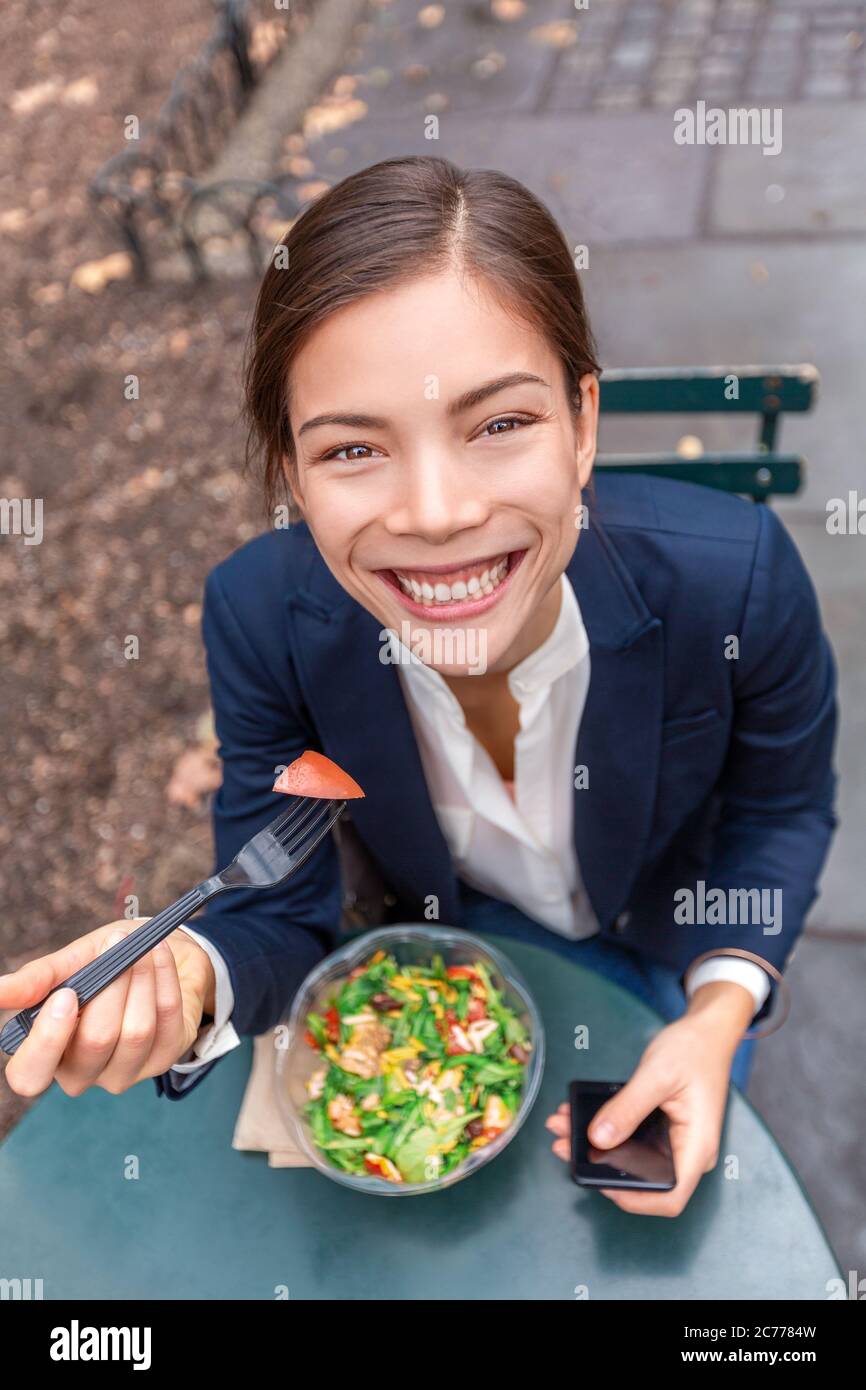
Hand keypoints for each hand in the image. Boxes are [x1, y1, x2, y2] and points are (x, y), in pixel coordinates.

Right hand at [1, 921, 215, 1099]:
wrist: (154, 955)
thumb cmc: (103, 963)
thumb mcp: (69, 963)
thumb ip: (37, 979)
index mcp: (47, 1052)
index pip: (30, 1075)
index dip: (47, 1041)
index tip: (67, 995)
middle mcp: (81, 1071)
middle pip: (95, 1044)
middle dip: (111, 988)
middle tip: (117, 945)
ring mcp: (123, 1071)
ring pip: (135, 1033)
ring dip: (141, 979)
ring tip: (143, 948)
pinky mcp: (162, 1059)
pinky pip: (167, 1021)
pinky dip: (164, 980)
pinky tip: (160, 956)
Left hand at [546, 982, 752, 1216]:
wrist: (707, 1030)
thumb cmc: (694, 1050)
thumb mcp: (657, 1076)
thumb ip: (628, 1109)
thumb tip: (598, 1139)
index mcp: (696, 1147)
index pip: (670, 1196)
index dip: (633, 1198)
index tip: (597, 1179)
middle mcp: (687, 1153)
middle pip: (644, 1178)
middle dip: (600, 1166)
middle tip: (563, 1143)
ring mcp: (675, 1143)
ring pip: (633, 1159)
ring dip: (596, 1147)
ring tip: (563, 1125)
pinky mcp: (661, 1131)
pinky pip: (631, 1140)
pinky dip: (605, 1131)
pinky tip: (579, 1116)